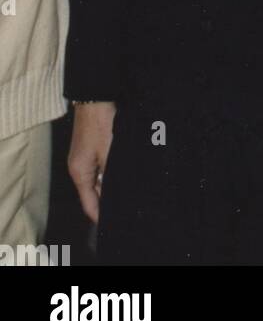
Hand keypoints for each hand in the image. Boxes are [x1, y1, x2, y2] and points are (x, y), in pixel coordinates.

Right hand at [68, 101, 115, 223]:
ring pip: (98, 180)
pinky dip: (109, 173)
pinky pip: (100, 168)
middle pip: (93, 193)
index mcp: (79, 173)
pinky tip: (122, 173)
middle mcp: (78, 168)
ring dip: (110, 185)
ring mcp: (83, 158)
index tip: (113, 223)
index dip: (101, 216)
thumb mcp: (109, 152)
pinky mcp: (91, 148)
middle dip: (107, 200)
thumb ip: (111, 176)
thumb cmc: (100, 123)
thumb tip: (115, 194)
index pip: (89, 204)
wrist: (95, 96)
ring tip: (126, 191)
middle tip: (125, 207)